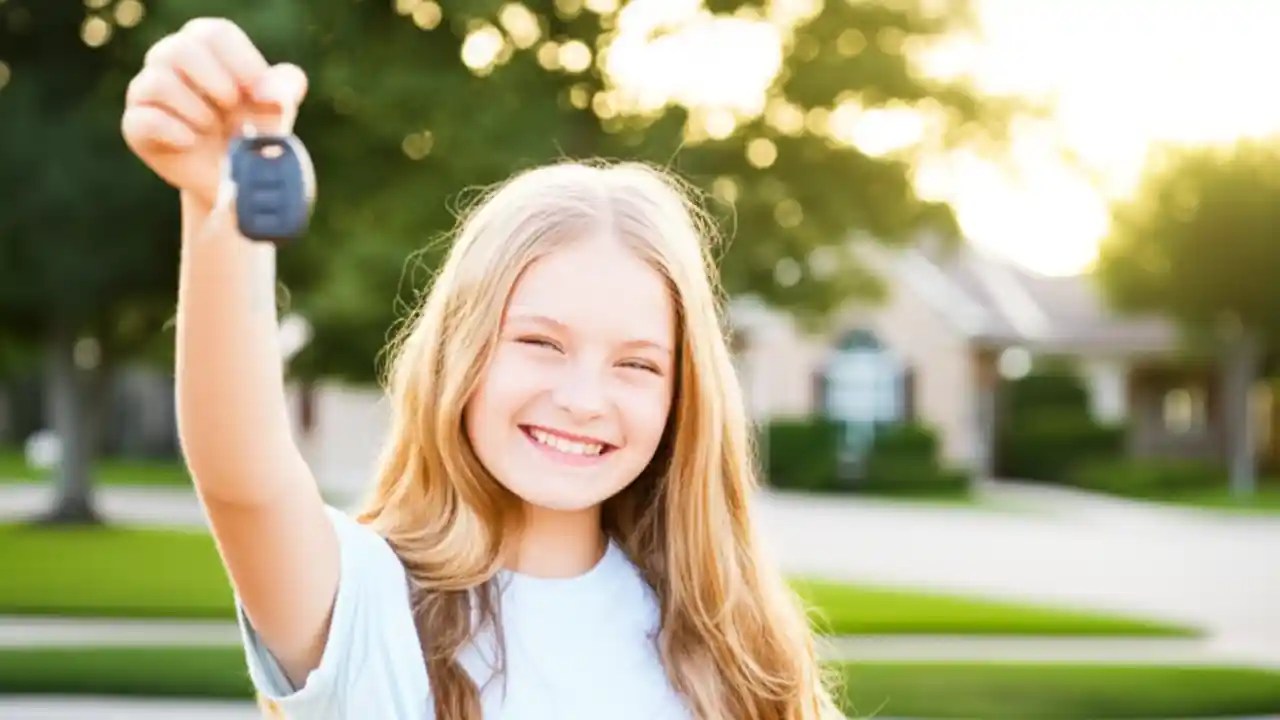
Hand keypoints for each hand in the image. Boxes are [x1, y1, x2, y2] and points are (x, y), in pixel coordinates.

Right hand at [121, 17, 307, 208]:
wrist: (233, 179)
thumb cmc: (253, 131)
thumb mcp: (277, 109)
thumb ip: (284, 89)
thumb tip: (269, 91)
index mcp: (205, 45)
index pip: (215, 33)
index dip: (241, 63)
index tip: (259, 94)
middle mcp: (168, 59)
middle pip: (180, 49)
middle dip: (215, 83)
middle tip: (233, 107)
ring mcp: (146, 91)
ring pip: (158, 82)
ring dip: (196, 110)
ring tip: (212, 127)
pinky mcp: (136, 126)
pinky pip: (145, 119)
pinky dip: (175, 133)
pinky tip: (192, 142)